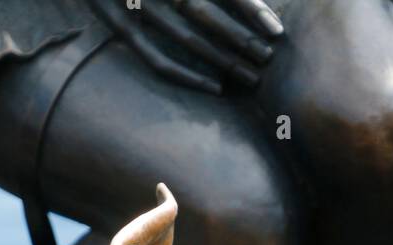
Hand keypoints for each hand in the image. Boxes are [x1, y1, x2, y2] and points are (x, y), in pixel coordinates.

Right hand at [89, 0, 283, 95]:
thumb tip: (250, 0)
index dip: (250, 7)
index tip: (276, 30)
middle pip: (204, 13)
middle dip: (241, 38)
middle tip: (268, 60)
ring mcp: (131, 3)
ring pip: (186, 38)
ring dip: (222, 60)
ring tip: (250, 78)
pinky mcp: (116, 25)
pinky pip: (156, 59)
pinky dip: (187, 75)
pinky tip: (215, 88)